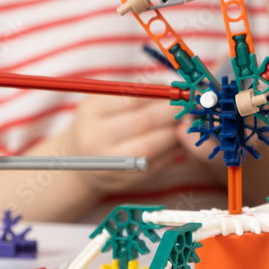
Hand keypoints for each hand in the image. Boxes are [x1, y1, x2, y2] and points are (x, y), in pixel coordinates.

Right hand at [60, 94, 181, 192]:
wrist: (79, 161)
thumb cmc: (100, 122)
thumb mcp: (105, 100)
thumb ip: (135, 91)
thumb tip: (172, 88)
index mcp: (91, 112)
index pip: (131, 99)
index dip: (161, 94)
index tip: (178, 92)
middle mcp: (96, 139)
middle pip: (144, 122)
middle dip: (172, 113)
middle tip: (189, 107)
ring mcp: (110, 163)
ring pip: (152, 146)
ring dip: (175, 133)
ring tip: (185, 123)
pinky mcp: (126, 180)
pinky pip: (156, 164)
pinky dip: (173, 151)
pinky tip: (179, 141)